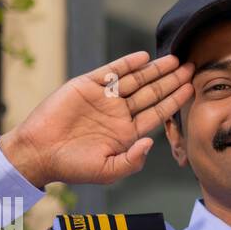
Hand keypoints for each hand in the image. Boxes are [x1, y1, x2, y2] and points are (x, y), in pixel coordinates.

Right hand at [0, 50, 194, 188]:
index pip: (157, 113)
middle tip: (191, 67)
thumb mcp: (109, 171)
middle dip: (172, 81)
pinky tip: (143, 58)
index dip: (174, 101)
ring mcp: (104, 98)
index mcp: (127, 133)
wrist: (39, 152)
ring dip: (155, 70)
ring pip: (135, 80)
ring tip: (175, 60)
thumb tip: (152, 142)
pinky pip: (110, 72)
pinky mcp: (86, 86)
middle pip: (152, 93)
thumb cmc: (73, 167)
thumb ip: (133, 160)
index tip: (191, 89)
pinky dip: (126, 64)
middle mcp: (119, 113)